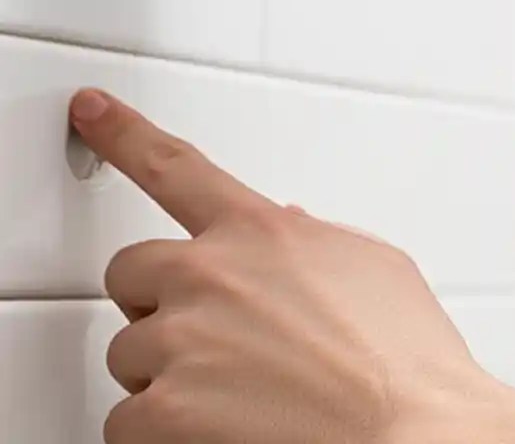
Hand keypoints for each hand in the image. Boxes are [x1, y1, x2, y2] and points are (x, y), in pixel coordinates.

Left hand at [68, 89, 514, 443]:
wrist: (414, 432)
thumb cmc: (408, 363)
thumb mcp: (379, 270)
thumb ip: (317, 242)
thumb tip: (289, 231)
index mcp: (263, 234)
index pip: (177, 168)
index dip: (127, 133)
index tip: (94, 110)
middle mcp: (211, 276)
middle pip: (133, 272)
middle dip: (161, 301)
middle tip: (213, 338)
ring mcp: (181, 341)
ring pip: (131, 354)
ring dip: (169, 375)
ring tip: (243, 397)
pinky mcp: (162, 411)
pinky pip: (127, 420)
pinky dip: (164, 435)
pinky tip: (226, 432)